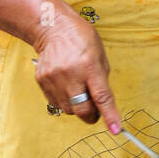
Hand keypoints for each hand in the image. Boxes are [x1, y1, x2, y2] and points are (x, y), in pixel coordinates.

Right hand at [33, 8, 120, 131]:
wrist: (53, 28)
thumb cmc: (82, 40)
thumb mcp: (100, 56)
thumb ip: (102, 81)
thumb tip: (103, 106)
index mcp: (90, 66)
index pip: (102, 97)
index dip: (109, 115)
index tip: (116, 130)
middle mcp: (70, 74)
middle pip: (82, 110)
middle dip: (91, 115)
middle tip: (95, 110)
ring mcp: (54, 79)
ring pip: (69, 110)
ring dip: (77, 107)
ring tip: (79, 90)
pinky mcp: (42, 81)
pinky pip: (56, 102)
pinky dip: (65, 100)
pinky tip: (66, 85)